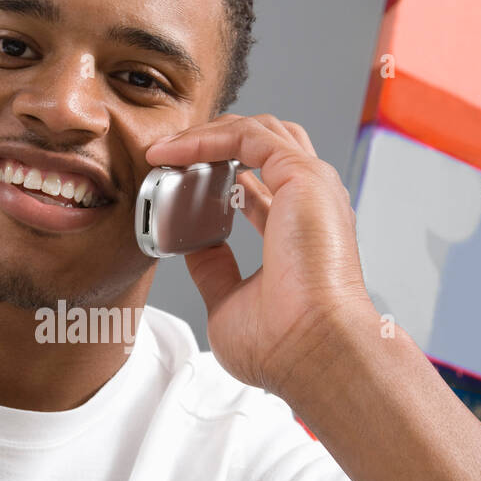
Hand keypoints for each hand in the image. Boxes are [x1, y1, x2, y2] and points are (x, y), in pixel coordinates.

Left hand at [143, 114, 377, 400]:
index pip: (259, 187)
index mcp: (298, 231)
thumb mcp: (229, 302)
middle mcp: (309, 203)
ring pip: (259, 130)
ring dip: (208, 134)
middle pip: (263, 146)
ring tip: (167, 148)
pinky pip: (248, 135)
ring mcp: (310, 186)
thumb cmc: (284, 345)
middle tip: (168, 156)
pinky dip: (208, 137)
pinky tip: (174, 150)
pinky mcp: (302, 175)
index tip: (176, 183)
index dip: (216, 178)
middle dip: (213, 143)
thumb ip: (214, 271)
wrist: (312, 349)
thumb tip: (195, 250)